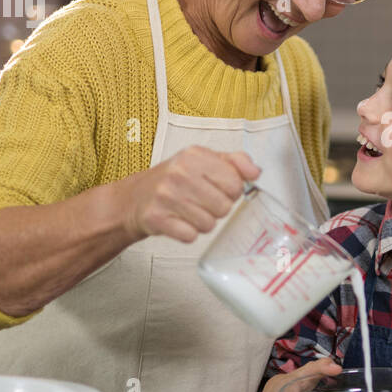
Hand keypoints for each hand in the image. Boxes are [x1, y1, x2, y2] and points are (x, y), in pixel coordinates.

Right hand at [118, 147, 259, 242]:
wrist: (135, 198)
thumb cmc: (175, 180)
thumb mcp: (204, 161)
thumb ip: (235, 162)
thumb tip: (256, 172)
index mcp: (194, 155)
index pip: (235, 182)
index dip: (231, 191)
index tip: (218, 189)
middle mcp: (179, 173)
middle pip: (224, 206)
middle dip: (217, 209)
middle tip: (202, 202)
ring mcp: (166, 196)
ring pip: (209, 224)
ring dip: (203, 222)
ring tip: (189, 211)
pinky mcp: (156, 218)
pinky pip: (190, 236)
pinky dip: (187, 233)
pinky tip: (179, 221)